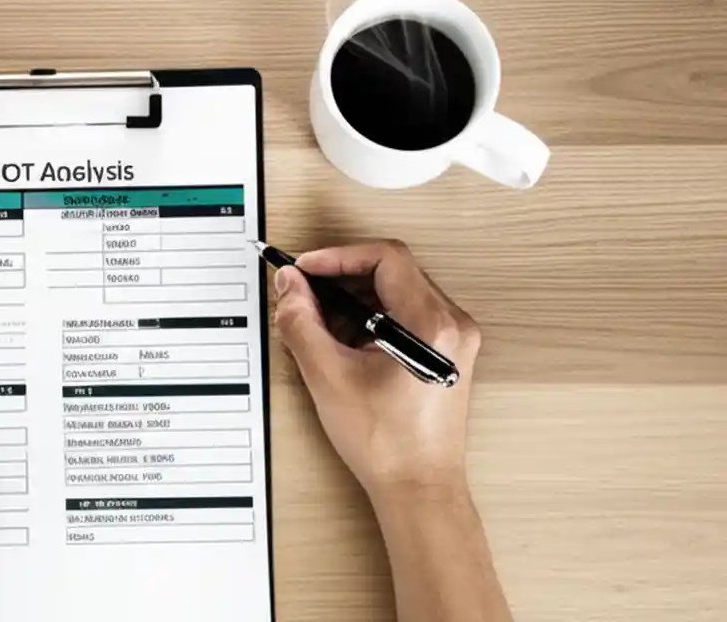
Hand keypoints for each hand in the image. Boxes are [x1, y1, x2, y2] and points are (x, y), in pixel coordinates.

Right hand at [272, 240, 480, 501]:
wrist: (417, 487)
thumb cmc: (387, 445)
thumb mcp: (328, 376)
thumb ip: (302, 322)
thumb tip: (290, 285)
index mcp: (432, 325)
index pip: (385, 258)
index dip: (338, 256)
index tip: (306, 269)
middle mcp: (451, 325)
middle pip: (392, 271)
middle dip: (341, 278)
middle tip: (304, 293)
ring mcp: (452, 339)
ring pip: (396, 292)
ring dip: (354, 299)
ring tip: (319, 322)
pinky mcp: (445, 352)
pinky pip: (405, 314)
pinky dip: (370, 318)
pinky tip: (342, 341)